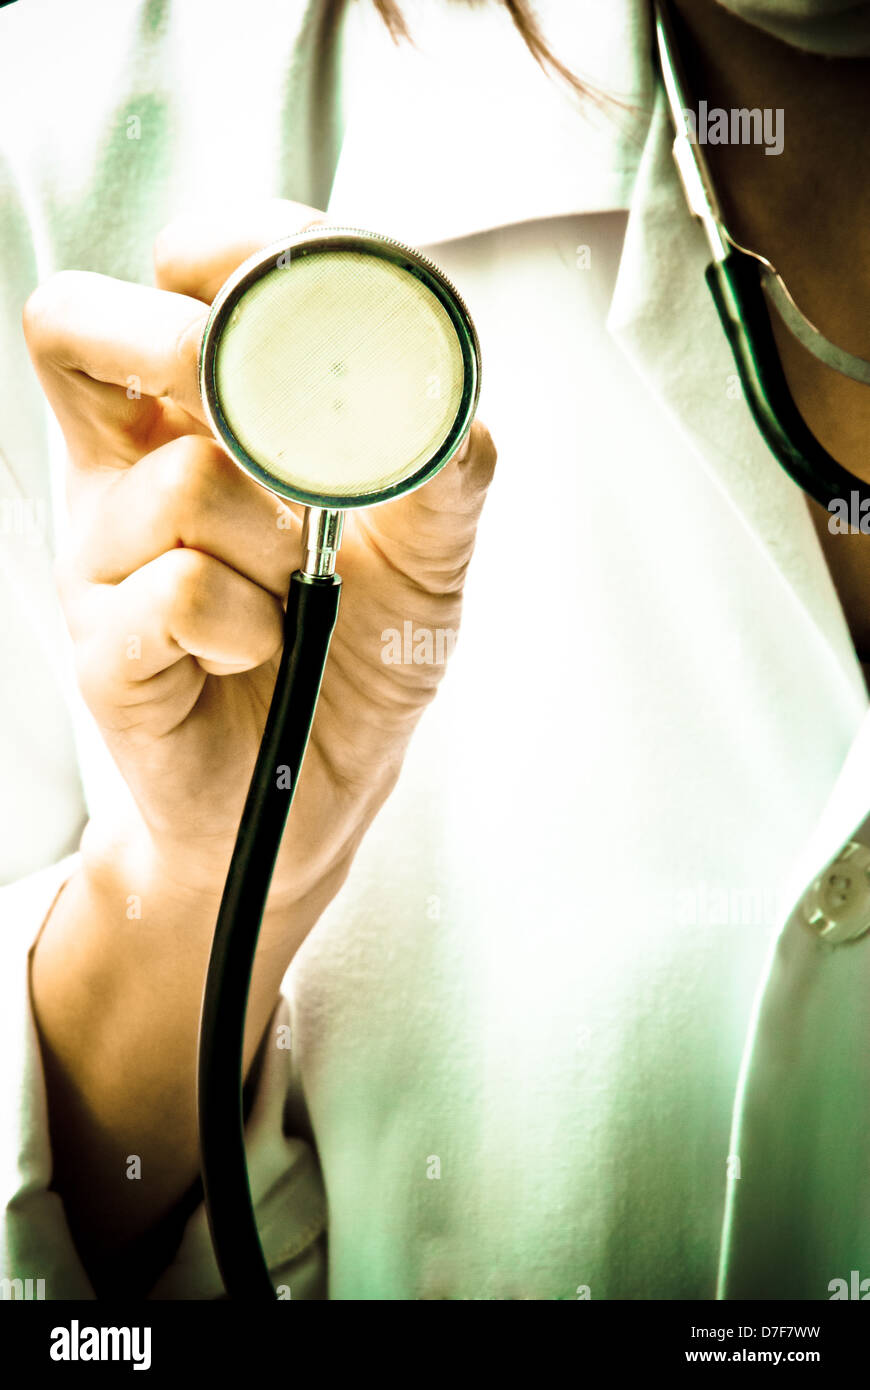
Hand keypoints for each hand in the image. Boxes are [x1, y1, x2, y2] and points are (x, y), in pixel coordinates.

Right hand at [24, 199, 495, 943]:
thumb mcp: (428, 558)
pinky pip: (177, 592)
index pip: (169, 286)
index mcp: (203, 424)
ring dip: (271, 541)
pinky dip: (248, 624)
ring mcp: (106, 556)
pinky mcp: (104, 645)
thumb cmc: (353, 664)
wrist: (315, 795)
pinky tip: (257, 650)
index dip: (219, 249)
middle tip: (256, 422)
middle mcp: (135, 469)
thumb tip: (453, 402)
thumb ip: (441, 471)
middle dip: (181, 347)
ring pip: (179, 480)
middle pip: (78, 327)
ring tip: (291, 594)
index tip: (280, 266)